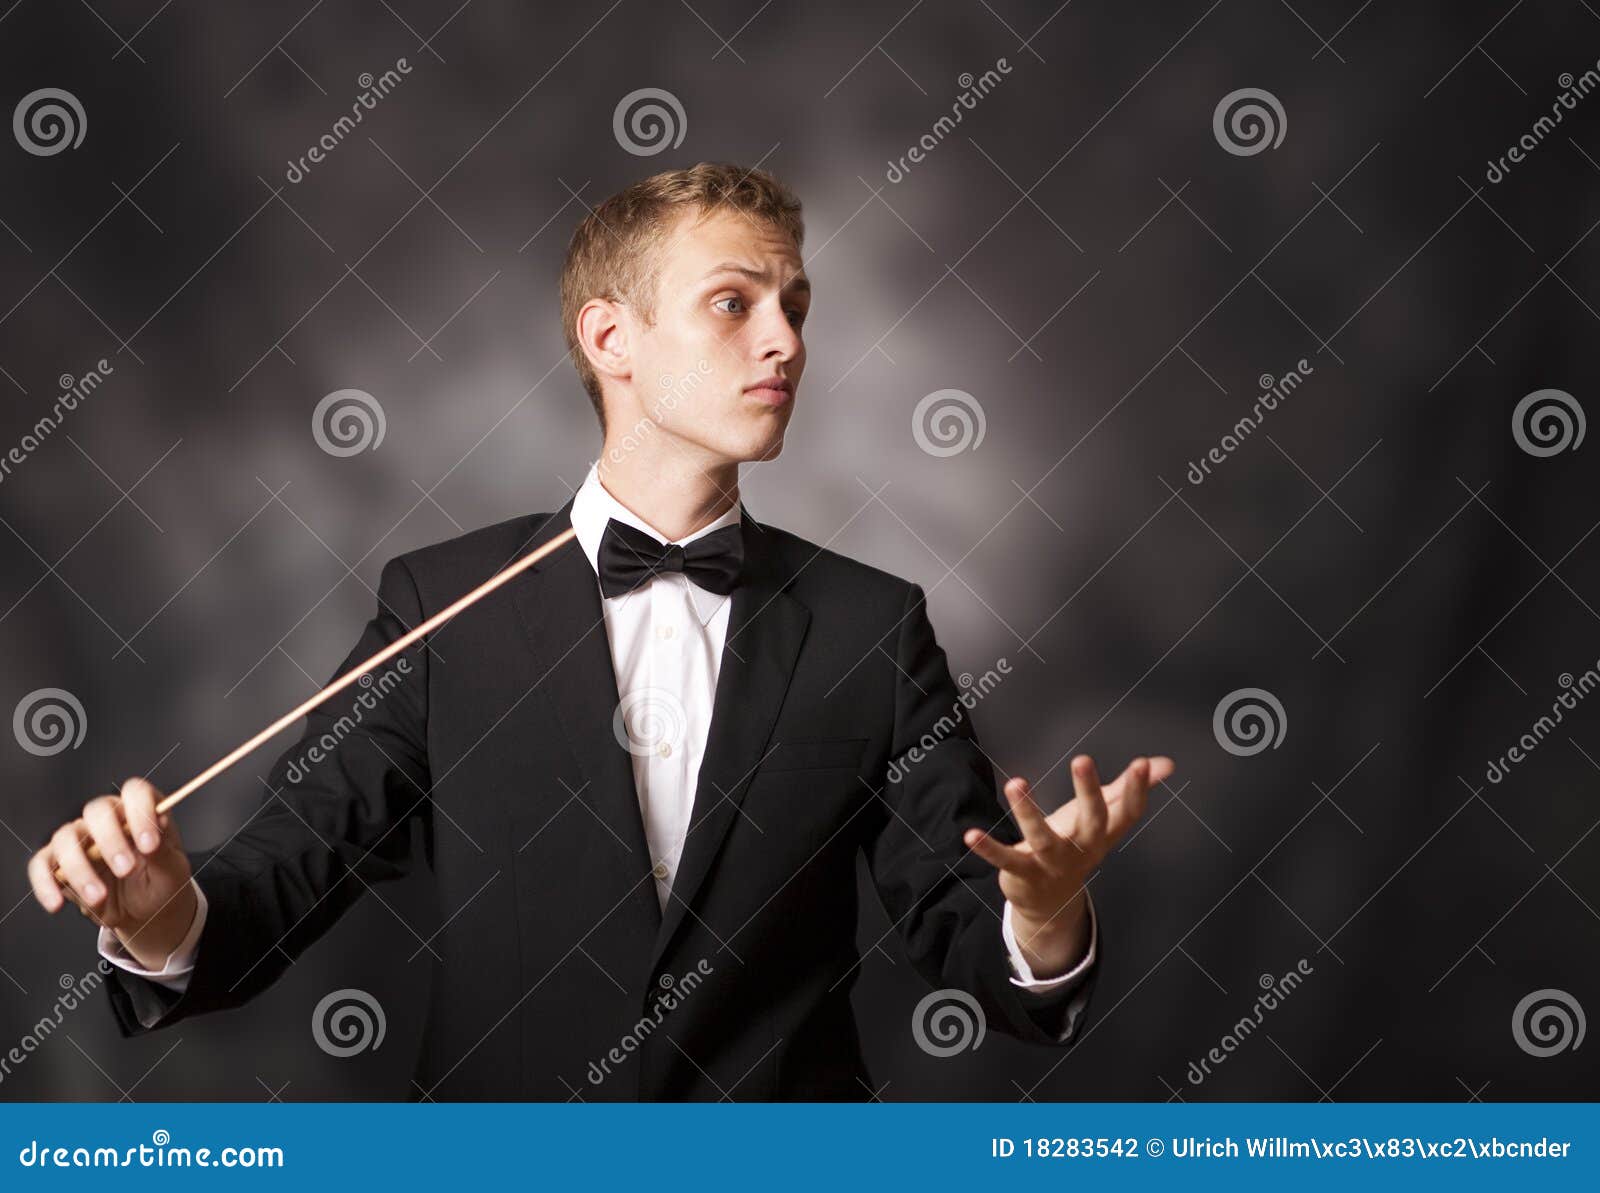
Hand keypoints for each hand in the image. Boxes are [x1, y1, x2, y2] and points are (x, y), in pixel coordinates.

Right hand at [27, 777, 196, 970]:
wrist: (144, 912)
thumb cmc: (161, 883)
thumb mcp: (171, 871)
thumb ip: (163, 852)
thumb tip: (156, 830)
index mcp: (141, 812)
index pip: (135, 792)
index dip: (141, 811)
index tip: (150, 844)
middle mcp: (109, 819)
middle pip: (97, 810)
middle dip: (110, 840)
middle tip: (126, 870)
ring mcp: (81, 839)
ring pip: (66, 837)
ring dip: (80, 868)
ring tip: (98, 897)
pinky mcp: (59, 863)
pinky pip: (42, 865)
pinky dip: (45, 884)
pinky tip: (57, 904)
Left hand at [965, 754, 1172, 978]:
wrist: (1050, 902)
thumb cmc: (1076, 846)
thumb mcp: (1102, 820)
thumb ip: (1128, 790)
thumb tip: (1165, 764)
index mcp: (1103, 835)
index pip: (1127, 813)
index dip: (1136, 790)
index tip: (1142, 764)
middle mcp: (1082, 850)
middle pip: (1091, 822)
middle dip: (1088, 792)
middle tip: (1083, 759)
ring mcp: (1052, 864)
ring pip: (1042, 838)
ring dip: (1027, 812)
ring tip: (1015, 783)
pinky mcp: (1023, 873)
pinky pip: (1005, 859)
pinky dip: (988, 848)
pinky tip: (971, 834)